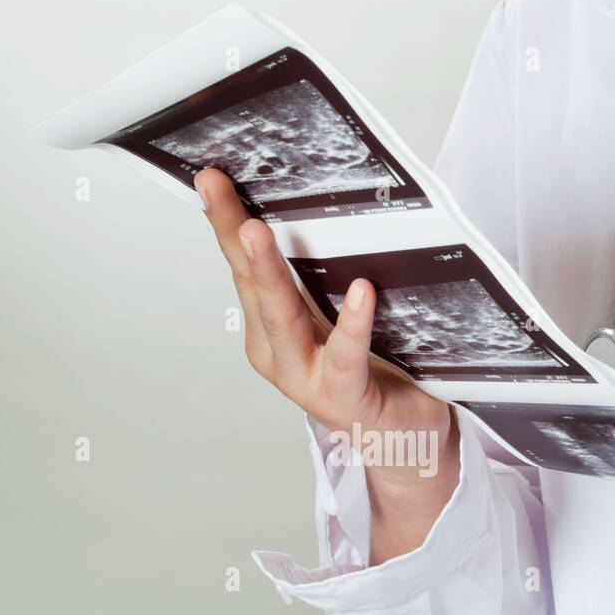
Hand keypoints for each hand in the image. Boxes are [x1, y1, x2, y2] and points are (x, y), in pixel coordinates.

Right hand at [194, 168, 459, 562]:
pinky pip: (346, 356)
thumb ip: (316, 276)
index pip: (242, 267)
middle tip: (216, 188)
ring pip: (283, 319)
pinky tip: (363, 291)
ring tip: (257, 231)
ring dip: (269, 274)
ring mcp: (306, 377)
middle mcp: (277, 353)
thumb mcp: (332, 314)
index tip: (211, 177)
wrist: (403, 437)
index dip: (225, 221)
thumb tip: (314, 206)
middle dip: (232, 234)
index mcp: (269, 329)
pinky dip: (354, 324)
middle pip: (251, 285)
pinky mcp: (345, 397)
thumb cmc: (370, 370)